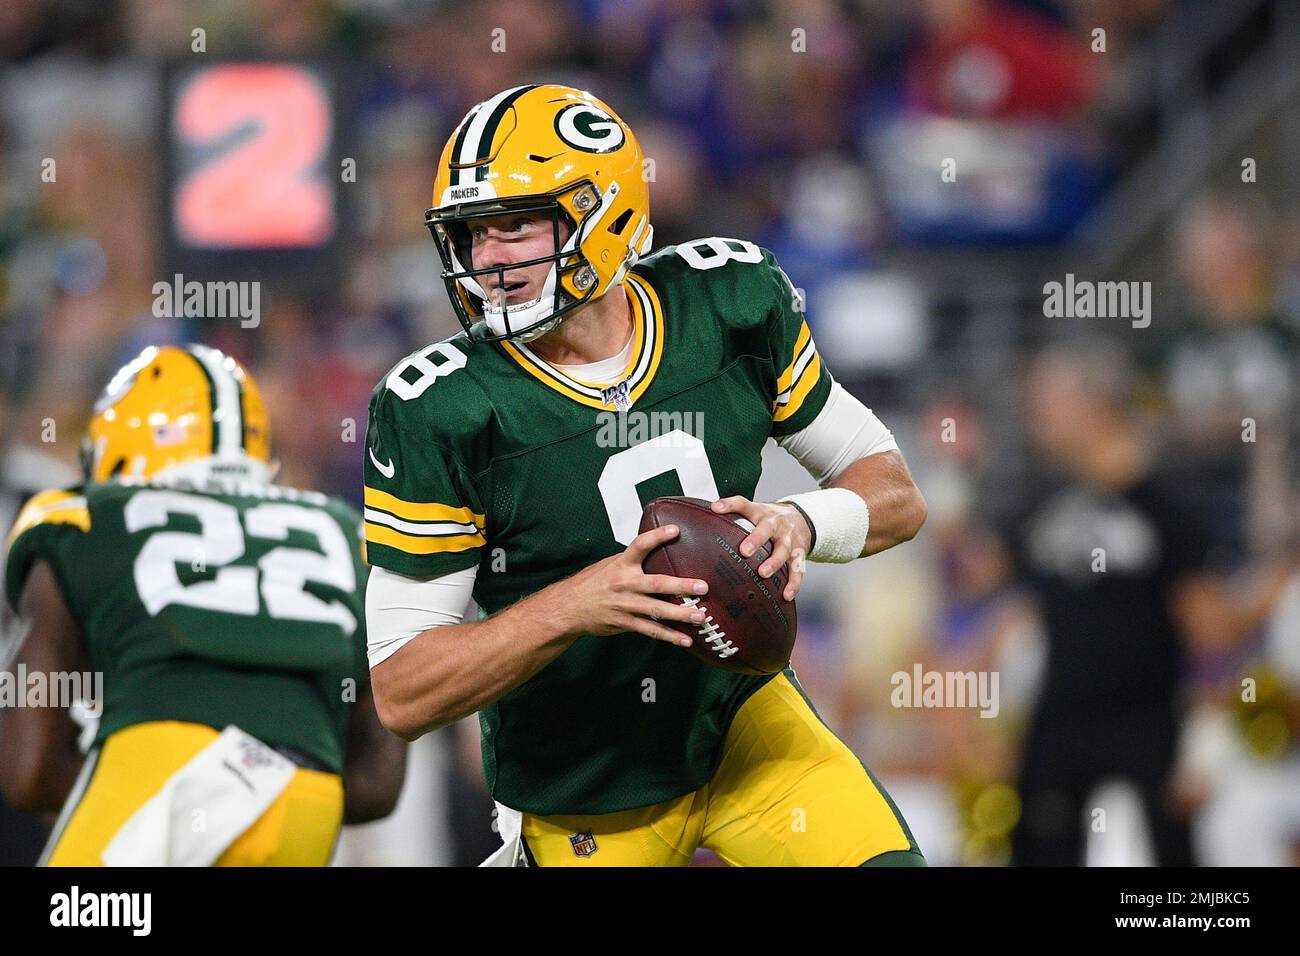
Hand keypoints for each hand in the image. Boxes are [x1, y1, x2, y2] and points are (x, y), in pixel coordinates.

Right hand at [557, 524, 708, 646]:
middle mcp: (624, 584)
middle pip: (657, 584)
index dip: (657, 536)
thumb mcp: (610, 564)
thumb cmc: (593, 583)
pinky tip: (686, 640)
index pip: (640, 546)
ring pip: (657, 611)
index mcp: (621, 565)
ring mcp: (626, 605)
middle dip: (681, 586)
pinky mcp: (626, 623)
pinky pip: (651, 631)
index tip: (675, 530)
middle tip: (703, 587)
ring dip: (680, 614)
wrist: (569, 608)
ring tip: (701, 617)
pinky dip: (670, 636)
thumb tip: (657, 547)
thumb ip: (632, 559)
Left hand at [711, 496, 808, 600]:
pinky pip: (798, 569)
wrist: (801, 518)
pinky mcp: (800, 553)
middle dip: (756, 540)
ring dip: (774, 562)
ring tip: (763, 573)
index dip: (729, 505)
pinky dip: (794, 583)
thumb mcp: (754, 512)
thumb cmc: (770, 519)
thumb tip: (705, 520)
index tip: (716, 508)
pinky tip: (786, 594)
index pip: (743, 504)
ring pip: (783, 550)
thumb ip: (733, 516)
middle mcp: (776, 524)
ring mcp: (789, 538)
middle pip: (766, 529)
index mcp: (760, 512)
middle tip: (744, 551)